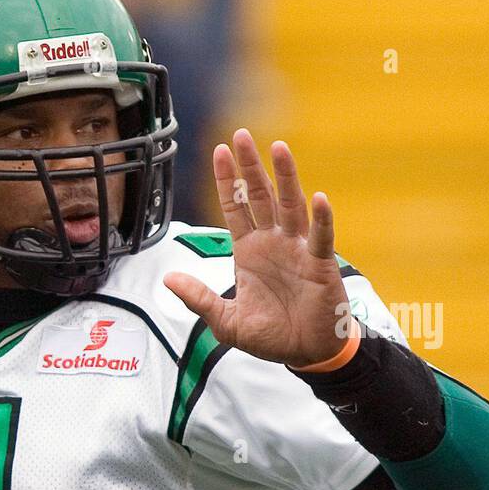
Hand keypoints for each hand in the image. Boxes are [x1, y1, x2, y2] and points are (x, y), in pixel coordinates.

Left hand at [163, 129, 352, 368]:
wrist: (304, 353)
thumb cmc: (270, 335)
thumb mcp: (225, 320)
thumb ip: (198, 298)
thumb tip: (168, 278)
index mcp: (248, 252)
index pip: (234, 208)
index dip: (226, 181)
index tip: (219, 151)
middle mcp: (273, 243)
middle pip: (260, 196)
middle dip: (249, 167)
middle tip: (241, 135)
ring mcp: (297, 250)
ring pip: (290, 206)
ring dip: (285, 178)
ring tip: (278, 148)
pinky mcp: (319, 264)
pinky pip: (320, 237)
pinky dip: (320, 218)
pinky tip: (318, 197)